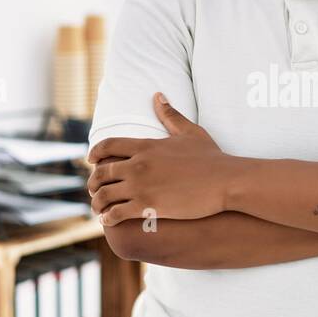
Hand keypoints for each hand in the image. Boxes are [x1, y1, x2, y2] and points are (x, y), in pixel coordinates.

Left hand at [86, 93, 234, 223]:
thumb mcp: (190, 132)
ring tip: (98, 209)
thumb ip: (170, 115)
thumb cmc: (211, 158)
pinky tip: (108, 221)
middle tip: (93, 189)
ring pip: (104, 195)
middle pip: (101, 172)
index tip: (90, 161)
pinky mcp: (147, 207)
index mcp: (145, 146)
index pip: (108, 145)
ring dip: (96, 202)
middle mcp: (138, 164)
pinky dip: (107, 218)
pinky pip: (116, 214)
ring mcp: (141, 186)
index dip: (94, 153)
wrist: (226, 181)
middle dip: (93, 182)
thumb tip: (158, 96)